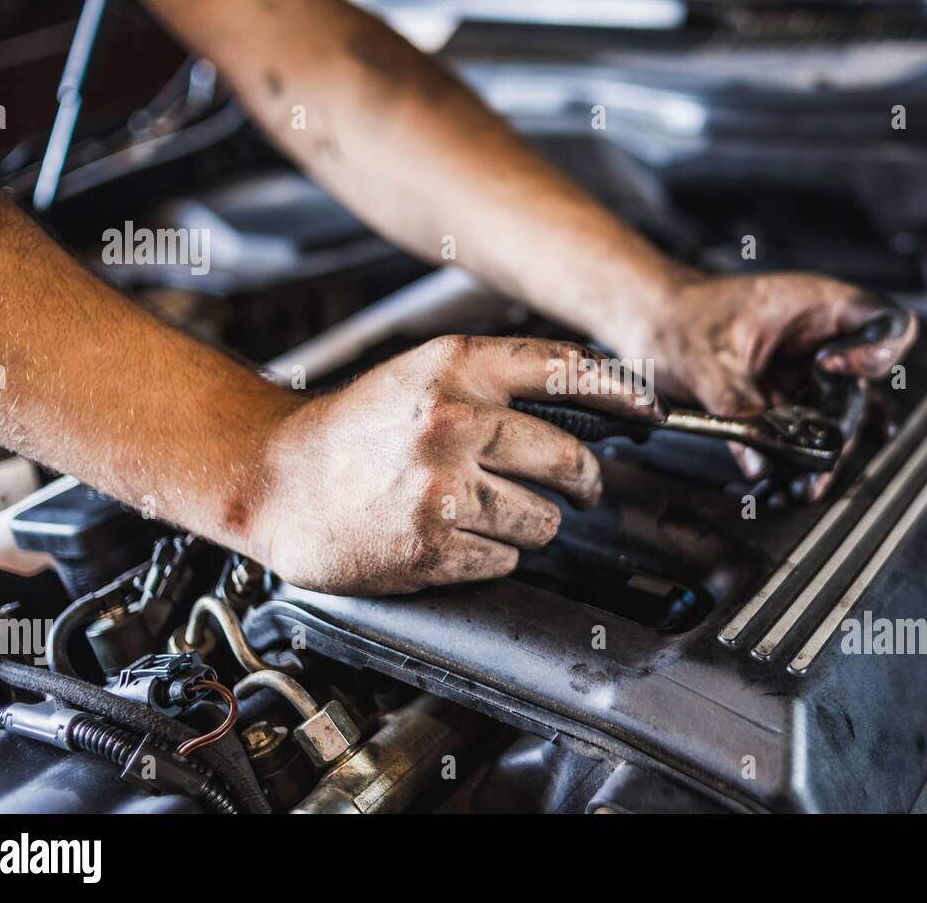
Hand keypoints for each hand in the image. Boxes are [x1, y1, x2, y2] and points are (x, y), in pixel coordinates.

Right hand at [250, 335, 661, 594]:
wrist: (276, 478)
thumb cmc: (354, 428)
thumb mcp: (422, 372)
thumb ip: (498, 377)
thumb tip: (588, 395)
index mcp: (453, 367)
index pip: (565, 370)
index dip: (622, 394)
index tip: (650, 412)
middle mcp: (451, 420)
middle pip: (570, 459)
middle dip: (582, 482)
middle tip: (576, 487)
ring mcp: (442, 487)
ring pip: (545, 519)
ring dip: (531, 523)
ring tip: (484, 510)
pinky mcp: (432, 544)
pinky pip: (506, 559)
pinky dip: (491, 554)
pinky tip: (452, 535)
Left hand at [627, 271, 917, 477]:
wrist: (647, 324)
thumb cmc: (677, 316)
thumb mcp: (704, 358)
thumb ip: (735, 405)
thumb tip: (761, 458)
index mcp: (815, 304)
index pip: (885, 322)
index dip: (876, 351)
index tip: (834, 369)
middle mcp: (821, 338)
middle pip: (859, 385)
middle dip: (840, 428)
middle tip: (815, 464)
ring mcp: (806, 370)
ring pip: (835, 415)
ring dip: (821, 452)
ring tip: (805, 486)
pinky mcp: (787, 398)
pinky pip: (805, 429)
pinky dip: (799, 455)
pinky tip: (800, 480)